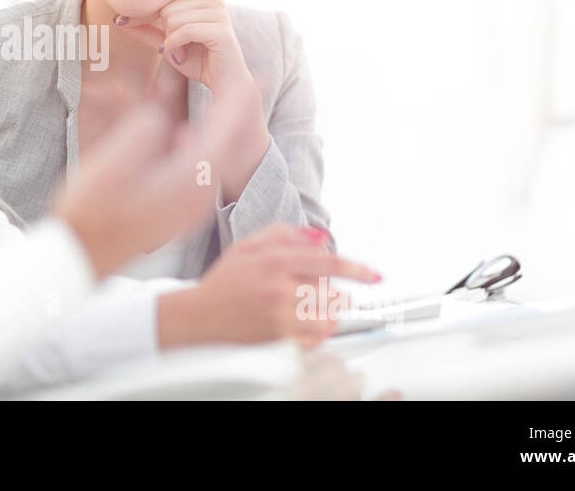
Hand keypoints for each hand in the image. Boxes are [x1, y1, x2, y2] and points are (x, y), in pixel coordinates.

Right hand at [53, 95, 245, 278]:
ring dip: (217, 131)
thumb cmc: (90, 214)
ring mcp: (188, 209)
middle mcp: (197, 197)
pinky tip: (186, 136)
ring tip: (223, 105)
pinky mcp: (176, 214)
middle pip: (224, 147)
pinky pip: (198, 174)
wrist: (80, 259)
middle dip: (233, 114)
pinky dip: (200, 149)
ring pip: (212, 160)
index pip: (224, 134)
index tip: (254, 78)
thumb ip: (143, 132)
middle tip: (249, 84)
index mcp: (187, 182)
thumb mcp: (112, 164)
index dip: (238, 103)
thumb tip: (160, 119)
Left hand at [115, 0, 269, 199]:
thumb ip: (147, 31)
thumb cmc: (199, 63)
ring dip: (172, 41)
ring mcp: (220, 13)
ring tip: (183, 55)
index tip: (119, 21)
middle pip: (167, 8)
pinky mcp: (221, 29)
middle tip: (176, 51)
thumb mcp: (168, 44)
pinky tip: (179, 57)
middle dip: (164, 33)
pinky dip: (175, 45)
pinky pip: (185, 30)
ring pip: (174, 18)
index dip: (142, 12)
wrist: (225, 85)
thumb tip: (119, 19)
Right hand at [157, 225, 380, 347]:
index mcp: (274, 261)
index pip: (329, 263)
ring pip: (328, 318)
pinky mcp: (277, 338)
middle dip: (338, 293)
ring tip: (318, 308)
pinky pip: (316, 338)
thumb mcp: (250, 246)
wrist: (200, 315)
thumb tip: (320, 238)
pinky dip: (319, 332)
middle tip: (327, 292)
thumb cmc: (225, 280)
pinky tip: (307, 323)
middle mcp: (279, 289)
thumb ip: (286, 236)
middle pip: (333, 293)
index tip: (374, 275)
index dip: (358, 270)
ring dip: (331, 313)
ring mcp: (278, 316)